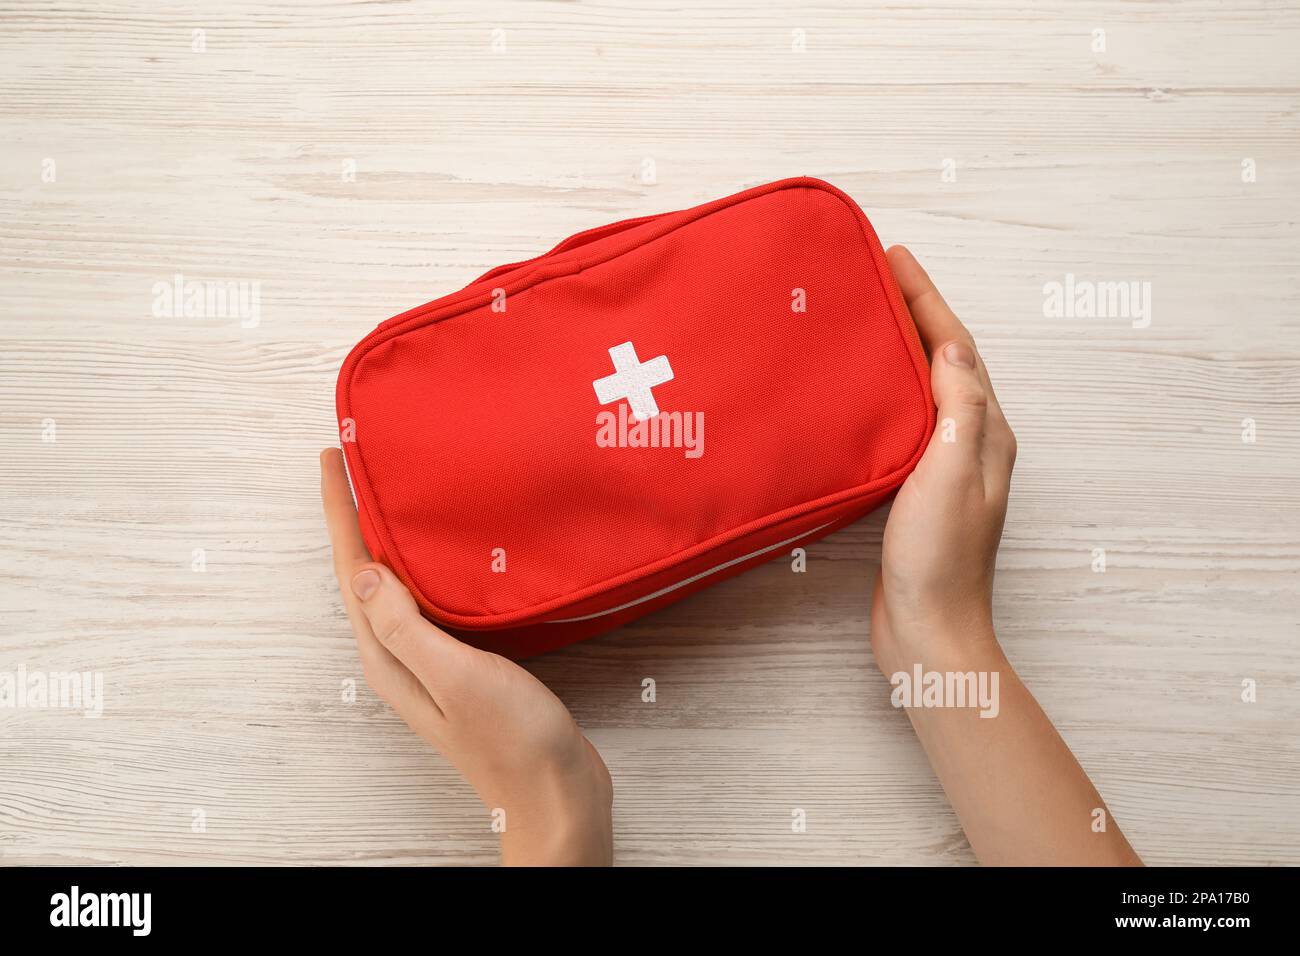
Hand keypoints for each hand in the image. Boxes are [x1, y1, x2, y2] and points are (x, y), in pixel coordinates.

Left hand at [320, 449, 612, 864]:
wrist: (556, 794)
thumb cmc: (512, 740)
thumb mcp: (456, 675)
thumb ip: (407, 625)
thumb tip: (365, 570)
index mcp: (389, 655)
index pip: (353, 569)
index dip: (340, 511)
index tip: (333, 457)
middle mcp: (401, 656)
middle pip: (367, 572)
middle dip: (357, 517)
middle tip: (357, 462)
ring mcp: (432, 662)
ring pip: (399, 585)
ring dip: (391, 538)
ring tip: (395, 493)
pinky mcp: (465, 664)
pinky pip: (434, 601)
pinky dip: (429, 567)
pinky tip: (448, 553)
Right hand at [868, 251, 1139, 864]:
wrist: (929, 632)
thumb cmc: (940, 561)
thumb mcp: (953, 473)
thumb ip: (959, 409)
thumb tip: (949, 348)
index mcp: (984, 432)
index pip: (955, 346)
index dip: (925, 297)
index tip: (894, 255)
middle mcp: (969, 442)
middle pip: (941, 358)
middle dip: (912, 310)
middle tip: (874, 272)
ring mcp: (942, 466)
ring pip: (920, 386)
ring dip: (896, 345)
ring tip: (862, 314)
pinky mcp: (914, 489)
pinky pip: (900, 420)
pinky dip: (881, 390)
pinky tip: (856, 390)